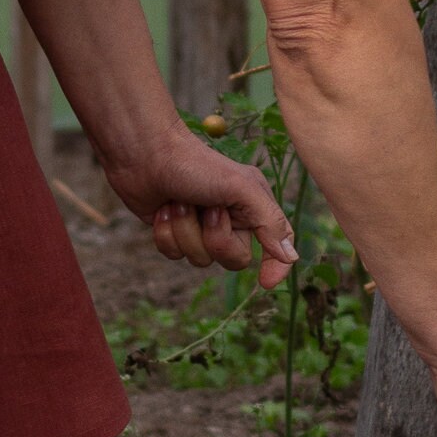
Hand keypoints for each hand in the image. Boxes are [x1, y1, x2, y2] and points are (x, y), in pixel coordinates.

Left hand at [107, 131, 297, 289]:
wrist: (146, 153)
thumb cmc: (195, 164)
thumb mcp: (241, 188)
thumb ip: (269, 221)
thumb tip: (290, 257)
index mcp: (253, 205)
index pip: (276, 243)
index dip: (274, 266)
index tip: (265, 283)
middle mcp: (230, 219)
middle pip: (233, 259)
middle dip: (214, 237)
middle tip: (206, 208)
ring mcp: (200, 227)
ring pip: (199, 259)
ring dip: (185, 230)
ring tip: (179, 202)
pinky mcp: (174, 232)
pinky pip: (174, 254)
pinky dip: (165, 233)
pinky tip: (162, 209)